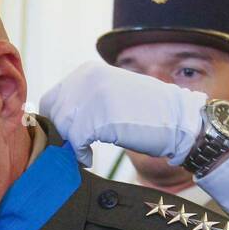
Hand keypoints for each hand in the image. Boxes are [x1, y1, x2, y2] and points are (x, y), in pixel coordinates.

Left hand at [39, 60, 207, 167]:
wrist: (177, 120)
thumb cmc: (144, 113)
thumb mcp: (110, 93)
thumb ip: (84, 99)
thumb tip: (56, 118)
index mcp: (87, 71)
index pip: (52, 98)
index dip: (55, 121)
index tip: (65, 137)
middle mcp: (87, 78)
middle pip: (54, 113)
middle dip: (61, 134)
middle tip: (73, 148)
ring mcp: (93, 96)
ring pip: (63, 127)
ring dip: (70, 144)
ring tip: (82, 153)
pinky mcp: (100, 118)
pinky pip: (75, 140)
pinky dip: (79, 153)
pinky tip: (89, 158)